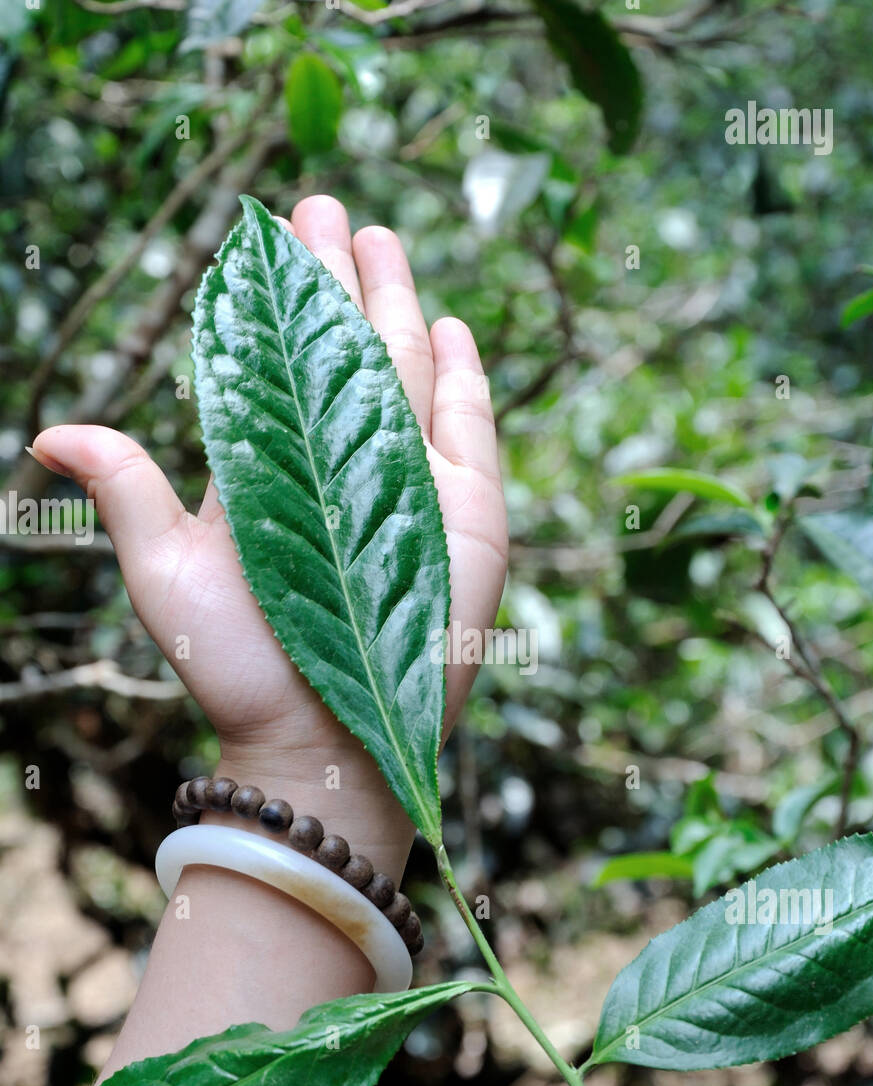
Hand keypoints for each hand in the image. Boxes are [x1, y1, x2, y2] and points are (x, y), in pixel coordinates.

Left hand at [29, 196, 507, 788]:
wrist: (320, 737)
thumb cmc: (236, 665)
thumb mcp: (165, 574)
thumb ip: (128, 491)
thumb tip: (47, 429)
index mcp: (275, 463)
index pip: (278, 356)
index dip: (276, 292)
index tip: (267, 227)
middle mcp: (344, 459)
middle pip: (345, 346)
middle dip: (337, 273)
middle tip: (324, 204)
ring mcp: (410, 480)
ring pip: (406, 367)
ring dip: (395, 300)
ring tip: (381, 239)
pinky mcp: (468, 512)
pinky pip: (468, 424)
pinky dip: (464, 373)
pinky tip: (452, 325)